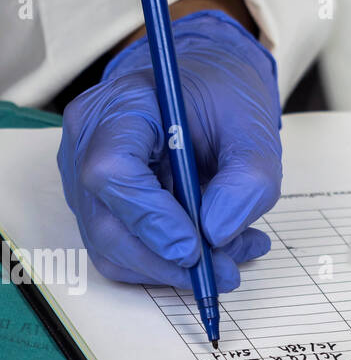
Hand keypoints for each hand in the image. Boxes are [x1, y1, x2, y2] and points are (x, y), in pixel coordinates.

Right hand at [58, 10, 281, 289]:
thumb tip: (216, 233)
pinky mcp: (102, 206)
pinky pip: (125, 252)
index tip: (195, 249)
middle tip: (225, 271)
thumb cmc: (222, 98)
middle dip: (168, 261)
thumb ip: (246, 179)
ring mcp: (87, 180)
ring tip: (232, 254)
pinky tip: (216, 249)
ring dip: (175, 269)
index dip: (151, 219)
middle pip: (107, 224)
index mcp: (120, 108)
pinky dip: (170, 264)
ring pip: (114, 249)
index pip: (111, 172)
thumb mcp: (254, 128)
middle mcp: (88, 144)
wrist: (206, 87)